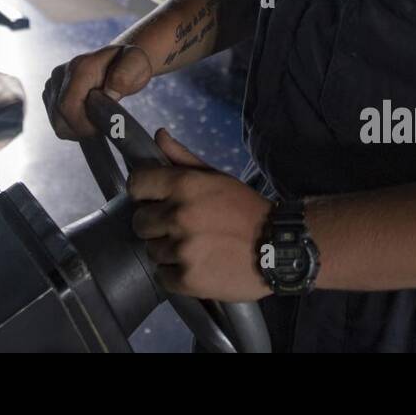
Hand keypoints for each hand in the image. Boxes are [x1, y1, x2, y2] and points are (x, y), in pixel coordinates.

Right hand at [43, 43, 152, 139]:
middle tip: (102, 127)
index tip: (102, 129)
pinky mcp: (51, 91)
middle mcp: (60, 73)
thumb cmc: (132, 63)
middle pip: (58, 116)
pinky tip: (87, 117)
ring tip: (97, 120)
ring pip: (56, 121)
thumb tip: (108, 94)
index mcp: (80, 67)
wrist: (122, 57)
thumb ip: (124, 76)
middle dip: (80, 129)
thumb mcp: (137, 64)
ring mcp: (53, 82)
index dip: (82, 125)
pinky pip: (55, 118)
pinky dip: (71, 125)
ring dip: (76, 129)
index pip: (67, 106)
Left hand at [129, 130, 271, 302]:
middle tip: (178, 227)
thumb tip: (159, 135)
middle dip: (155, 225)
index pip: (136, 184)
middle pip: (140, 222)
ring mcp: (183, 249)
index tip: (153, 200)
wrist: (279, 248)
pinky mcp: (188, 279)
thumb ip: (183, 158)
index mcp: (183, 185)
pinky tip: (196, 266)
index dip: (143, 193)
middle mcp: (178, 215)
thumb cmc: (245, 209)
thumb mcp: (216, 177)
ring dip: (167, 251)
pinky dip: (175, 274)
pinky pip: (163, 277)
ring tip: (193, 248)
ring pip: (151, 251)